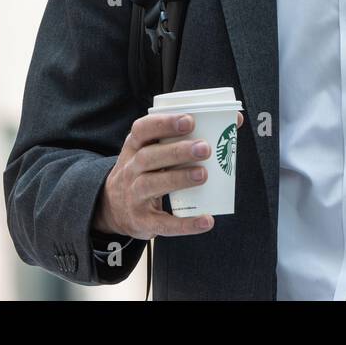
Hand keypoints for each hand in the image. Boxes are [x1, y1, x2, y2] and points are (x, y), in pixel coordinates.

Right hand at [93, 111, 245, 239]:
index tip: (189, 120)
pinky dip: (185, 223)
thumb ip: (182, 139)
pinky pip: (164, 224)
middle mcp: (130, 170)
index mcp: (134, 148)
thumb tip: (233, 121)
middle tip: (204, 148)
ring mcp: (133, 196)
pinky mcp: (142, 221)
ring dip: (178, 179)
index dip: (164, 123)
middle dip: (177, 151)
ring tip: (203, 175)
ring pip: (152, 184)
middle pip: (149, 157)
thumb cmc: (145, 172)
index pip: (142, 129)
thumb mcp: (151, 152)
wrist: (113, 208)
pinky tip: (206, 220)